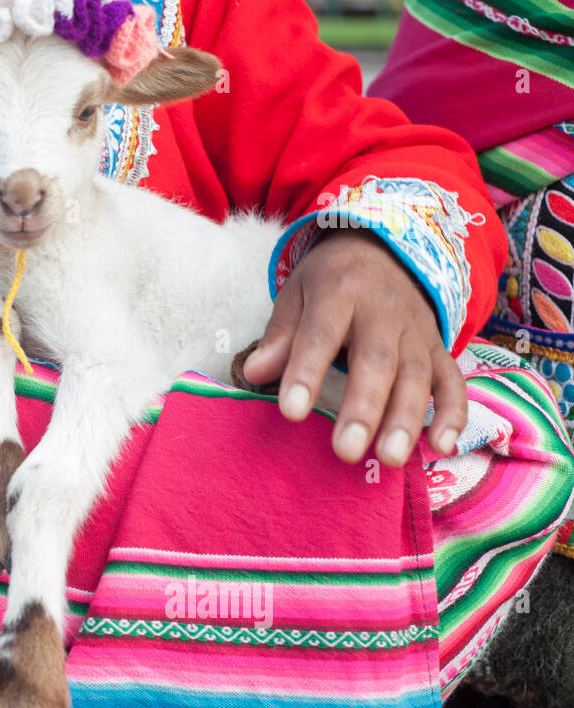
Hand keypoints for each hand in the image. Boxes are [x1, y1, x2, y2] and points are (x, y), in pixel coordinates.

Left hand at [241, 228, 465, 466]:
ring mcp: (417, 332)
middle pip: (376, 362)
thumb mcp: (297, 293)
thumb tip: (254, 372)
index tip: (291, 412)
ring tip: (390, 458)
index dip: (306, 373)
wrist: (387, 249)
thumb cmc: (331, 280)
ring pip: (417, 376)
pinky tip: (441, 447)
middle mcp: (384, 313)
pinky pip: (453, 381)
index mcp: (339, 293)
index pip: (320, 335)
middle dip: (364, 409)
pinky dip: (453, 414)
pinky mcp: (440, 348)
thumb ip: (280, 335)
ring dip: (406, 419)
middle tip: (348, 451)